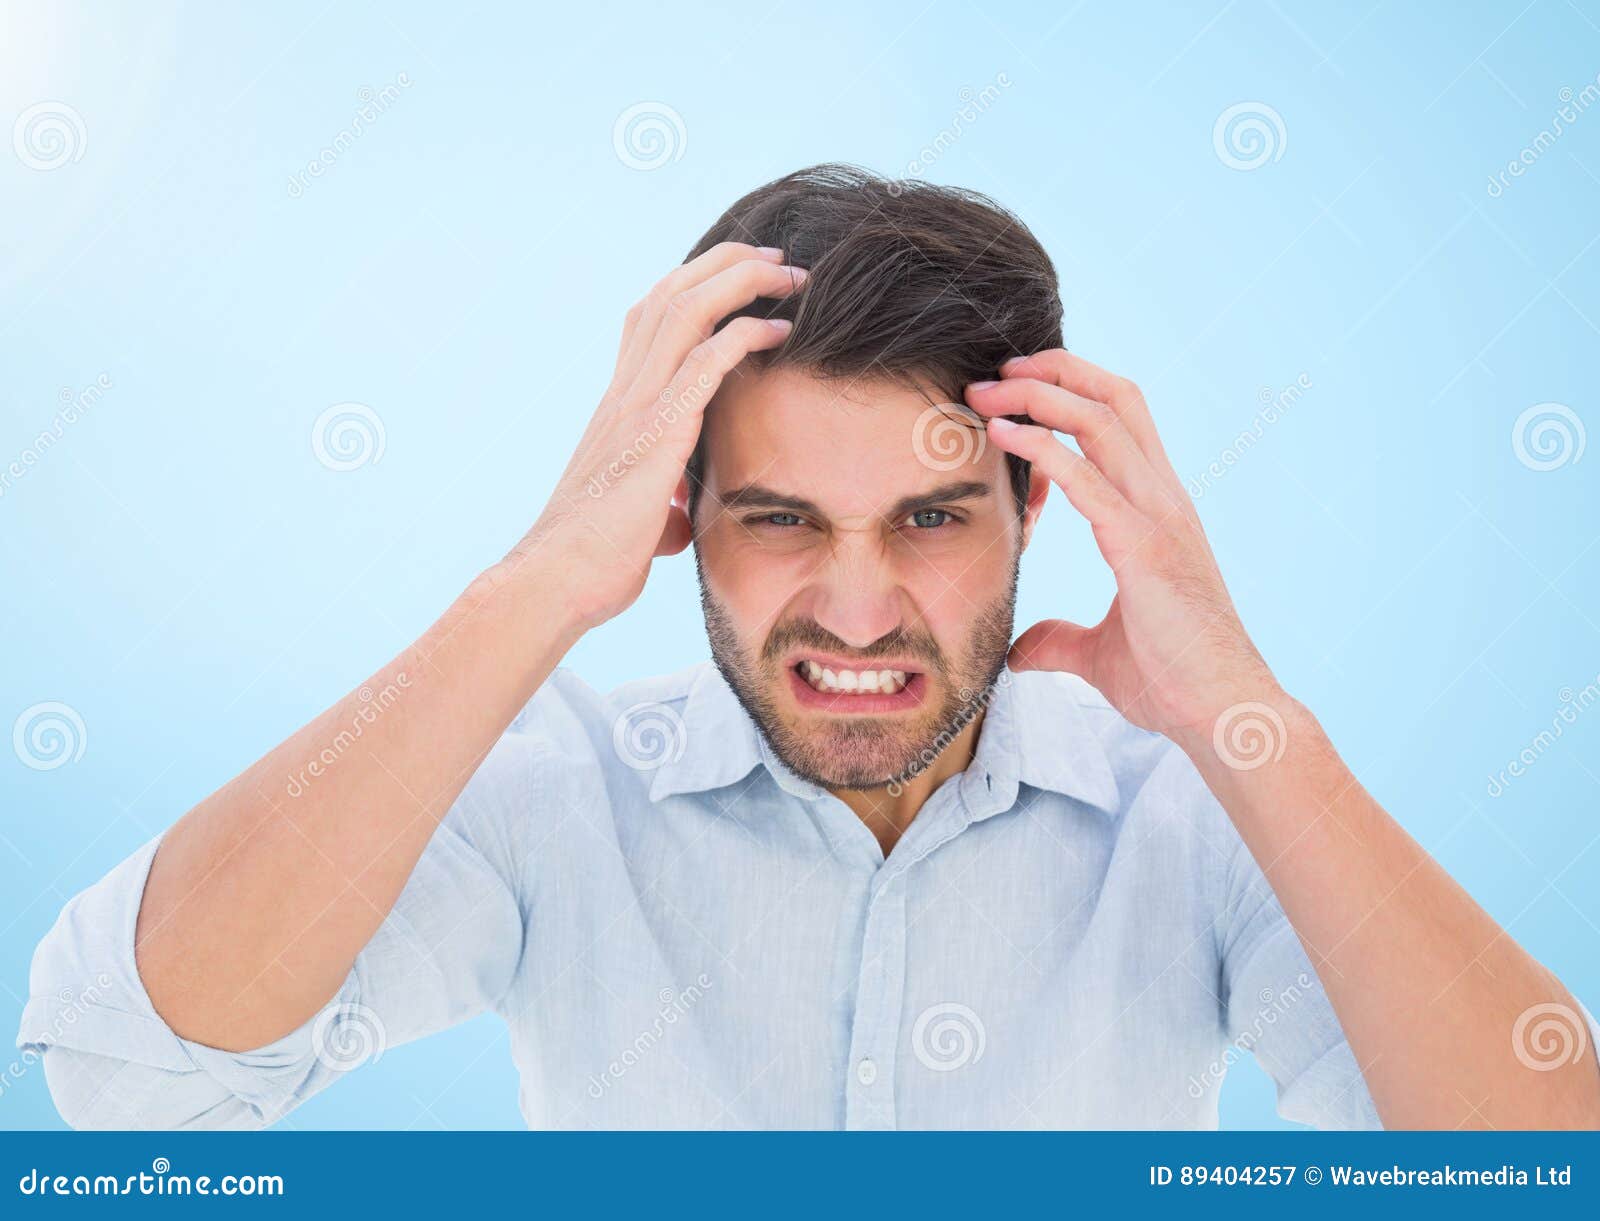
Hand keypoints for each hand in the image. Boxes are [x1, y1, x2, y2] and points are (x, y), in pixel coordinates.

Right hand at [512, 243, 805, 629]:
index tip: (742, 278)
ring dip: (741, 283)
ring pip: (685, 310)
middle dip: (726, 264)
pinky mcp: (656, 433)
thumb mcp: (640, 522)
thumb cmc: (594, 561)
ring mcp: (637, 407)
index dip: (695, 285)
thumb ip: (662, 506)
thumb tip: (675, 521)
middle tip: (776, 259)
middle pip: (670, 293)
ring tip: (787, 276)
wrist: (559, 581)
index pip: (649, 319)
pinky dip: (743, 335)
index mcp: (619, 405)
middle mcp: (624, 392)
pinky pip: (703, 362)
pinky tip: (778, 329)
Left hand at [965, 351, 1279, 743]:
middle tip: (992, 373)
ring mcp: (1158, 517)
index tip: (1013, 389)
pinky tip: (1001, 433)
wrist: (1221, 714)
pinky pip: (1087, 478)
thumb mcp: (1099, 655)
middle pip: (1113, 398)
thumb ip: (1059, 641)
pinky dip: (1040, 446)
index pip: (1119, 420)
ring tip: (985, 392)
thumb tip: (1021, 651)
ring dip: (1037, 397)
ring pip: (1101, 421)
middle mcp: (1163, 499)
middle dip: (1051, 373)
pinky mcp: (1144, 546)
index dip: (1070, 390)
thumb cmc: (1173, 683)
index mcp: (1158, 510)